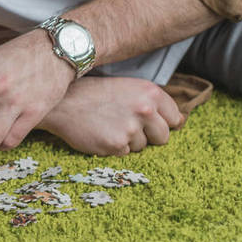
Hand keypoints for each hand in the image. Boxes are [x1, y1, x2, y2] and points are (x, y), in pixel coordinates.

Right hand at [38, 75, 183, 155]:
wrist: (61, 102)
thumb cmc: (94, 93)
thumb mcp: (127, 87)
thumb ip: (152, 102)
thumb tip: (180, 122)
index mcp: (151, 92)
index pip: (175, 118)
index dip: (160, 122)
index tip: (145, 120)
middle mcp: (145, 109)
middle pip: (163, 137)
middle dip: (148, 135)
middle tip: (124, 124)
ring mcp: (131, 129)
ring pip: (142, 147)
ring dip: (128, 141)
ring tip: (107, 125)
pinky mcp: (116, 145)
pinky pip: (124, 154)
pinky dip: (113, 147)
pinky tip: (100, 133)